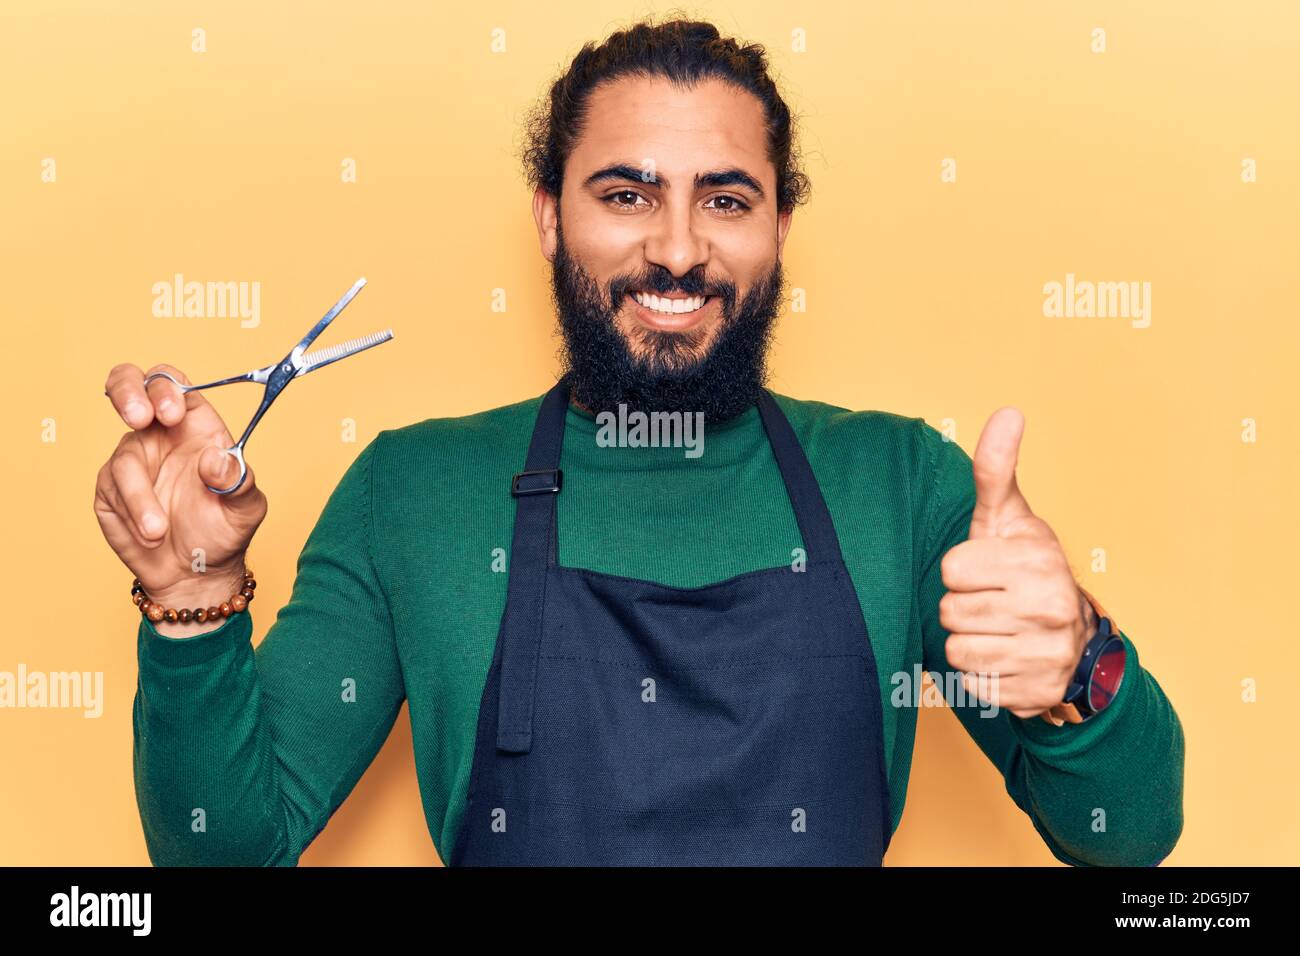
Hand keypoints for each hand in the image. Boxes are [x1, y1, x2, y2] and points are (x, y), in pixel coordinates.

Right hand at [95, 363, 267, 614]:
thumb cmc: (224, 530)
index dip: (167, 388)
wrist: (197, 574)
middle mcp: (159, 435)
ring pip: (124, 458)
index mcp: (194, 424)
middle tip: (139, 418)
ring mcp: (132, 460)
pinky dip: (132, 514)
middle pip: (129, 386)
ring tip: (158, 531)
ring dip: (139, 496)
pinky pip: (114, 491)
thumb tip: (216, 460)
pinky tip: (150, 535)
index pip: (173, 385)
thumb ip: (238, 482)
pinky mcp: (111, 489)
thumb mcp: (246, 508)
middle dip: (128, 392)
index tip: (172, 414)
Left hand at [938, 408, 1093, 718]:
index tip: (986, 570)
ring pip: (957, 650)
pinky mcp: (1034, 696)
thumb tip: (1008, 411)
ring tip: (998, 630)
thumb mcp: (1009, 519)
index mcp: (1039, 562)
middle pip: (951, 612)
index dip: (961, 570)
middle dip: (962, 607)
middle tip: (992, 602)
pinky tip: (1006, 658)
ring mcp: (1045, 656)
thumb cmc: (1024, 569)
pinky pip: (972, 686)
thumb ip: (997, 470)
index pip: (952, 569)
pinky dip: (981, 675)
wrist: (1074, 641)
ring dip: (968, 641)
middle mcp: (1049, 608)